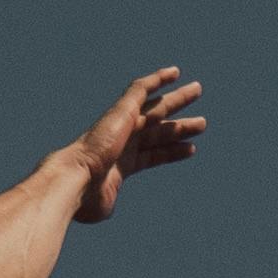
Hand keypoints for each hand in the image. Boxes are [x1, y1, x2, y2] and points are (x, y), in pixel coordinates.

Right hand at [69, 63, 203, 223]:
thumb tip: (108, 201)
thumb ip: (111, 201)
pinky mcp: (122, 110)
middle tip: (202, 123)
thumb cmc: (86, 197)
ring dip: (178, 99)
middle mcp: (124, 142)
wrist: (76, 179)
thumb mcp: (104, 206)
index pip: (152, 155)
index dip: (171, 152)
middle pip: (159, 130)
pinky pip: (140, 89)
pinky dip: (156, 79)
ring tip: (198, 89)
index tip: (191, 150)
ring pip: (157, 108)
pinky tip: (175, 72)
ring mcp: (123, 125)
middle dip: (180, 126)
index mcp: (120, 165)